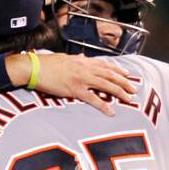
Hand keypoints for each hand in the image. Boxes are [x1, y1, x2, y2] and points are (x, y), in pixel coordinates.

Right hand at [6, 52, 138, 115]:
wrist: (34, 68)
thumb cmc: (46, 64)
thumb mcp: (64, 59)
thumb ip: (76, 59)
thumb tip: (81, 58)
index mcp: (82, 61)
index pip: (105, 64)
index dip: (118, 69)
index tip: (127, 74)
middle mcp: (85, 68)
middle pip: (110, 74)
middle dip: (124, 82)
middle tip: (133, 89)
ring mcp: (81, 79)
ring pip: (106, 85)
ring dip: (119, 92)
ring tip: (129, 98)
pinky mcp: (75, 90)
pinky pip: (93, 99)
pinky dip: (103, 106)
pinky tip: (111, 112)